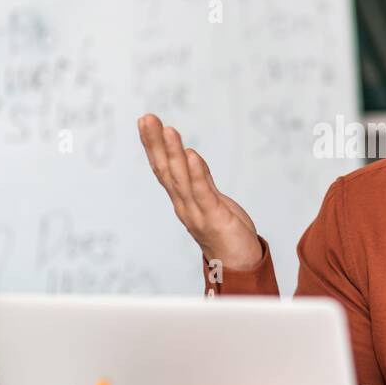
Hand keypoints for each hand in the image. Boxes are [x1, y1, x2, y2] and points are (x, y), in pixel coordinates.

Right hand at [137, 114, 262, 270]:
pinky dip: (197, 173)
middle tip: (146, 118)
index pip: (163, 168)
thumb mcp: (210, 200)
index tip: (145, 121)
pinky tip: (192, 154)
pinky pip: (203, 193)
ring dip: (173, 153)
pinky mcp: (214, 218)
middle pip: (165, 170)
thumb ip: (199, 180)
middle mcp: (184, 205)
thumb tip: (189, 157)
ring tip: (167, 129)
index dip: (153, 145)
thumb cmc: (225, 232)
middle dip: (155, 143)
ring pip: (181, 179)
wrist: (239, 266)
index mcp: (182, 199)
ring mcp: (197, 212)